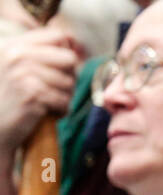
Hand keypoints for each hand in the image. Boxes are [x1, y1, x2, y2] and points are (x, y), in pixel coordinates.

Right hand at [0, 25, 81, 154]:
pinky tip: (47, 112)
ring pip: (69, 82)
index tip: (62, 67)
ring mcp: (24, 75)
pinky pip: (64, 101)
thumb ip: (41, 53)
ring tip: (49, 102)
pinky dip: (60, 110)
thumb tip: (72, 43)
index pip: (57, 36)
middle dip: (70, 76)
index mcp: (14, 46)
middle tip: (58, 89)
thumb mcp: (18, 67)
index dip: (67, 52)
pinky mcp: (32, 96)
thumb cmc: (12, 97)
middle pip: (69, 59)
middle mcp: (17, 56)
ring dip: (65, 97)